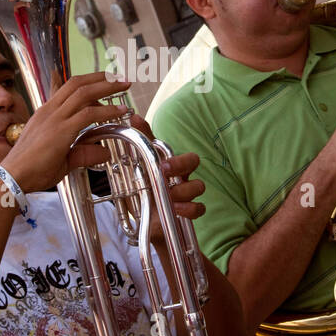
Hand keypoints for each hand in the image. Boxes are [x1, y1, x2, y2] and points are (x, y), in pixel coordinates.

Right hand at [3, 73, 131, 193]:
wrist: (13, 178)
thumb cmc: (31, 170)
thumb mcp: (61, 157)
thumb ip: (83, 152)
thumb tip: (105, 152)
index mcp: (46, 113)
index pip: (66, 88)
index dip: (86, 81)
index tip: (102, 78)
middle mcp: (50, 111)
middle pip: (78, 84)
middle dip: (100, 78)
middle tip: (119, 77)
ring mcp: (54, 119)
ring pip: (84, 93)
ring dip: (107, 87)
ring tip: (125, 85)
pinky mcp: (61, 130)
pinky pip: (89, 114)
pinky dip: (107, 110)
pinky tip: (120, 111)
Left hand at [128, 118, 205, 242]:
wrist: (146, 220)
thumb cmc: (147, 190)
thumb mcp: (141, 167)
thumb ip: (142, 143)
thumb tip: (135, 116)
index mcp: (171, 165)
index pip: (180, 152)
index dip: (175, 156)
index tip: (161, 162)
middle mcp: (181, 176)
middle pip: (193, 161)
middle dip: (181, 165)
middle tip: (164, 171)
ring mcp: (187, 194)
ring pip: (199, 186)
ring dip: (184, 191)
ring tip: (169, 196)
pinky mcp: (189, 211)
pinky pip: (200, 208)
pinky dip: (191, 209)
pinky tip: (178, 210)